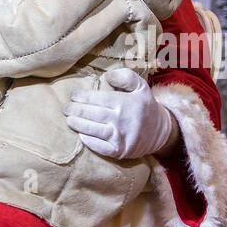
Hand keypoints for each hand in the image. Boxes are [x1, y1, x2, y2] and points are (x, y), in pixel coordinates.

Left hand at [63, 66, 179, 158]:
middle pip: (93, 114)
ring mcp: (121, 137)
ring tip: (69, 120)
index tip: (74, 96)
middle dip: (76, 110)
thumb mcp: (141, 87)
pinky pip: (99, 146)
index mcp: (127, 102)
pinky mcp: (119, 150)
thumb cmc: (144, 106)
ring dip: (78, 124)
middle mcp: (123, 119)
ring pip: (93, 129)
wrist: (160, 132)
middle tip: (65, 108)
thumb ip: (126, 77)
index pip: (99, 99)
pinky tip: (80, 135)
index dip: (83, 97)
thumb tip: (106, 76)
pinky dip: (88, 141)